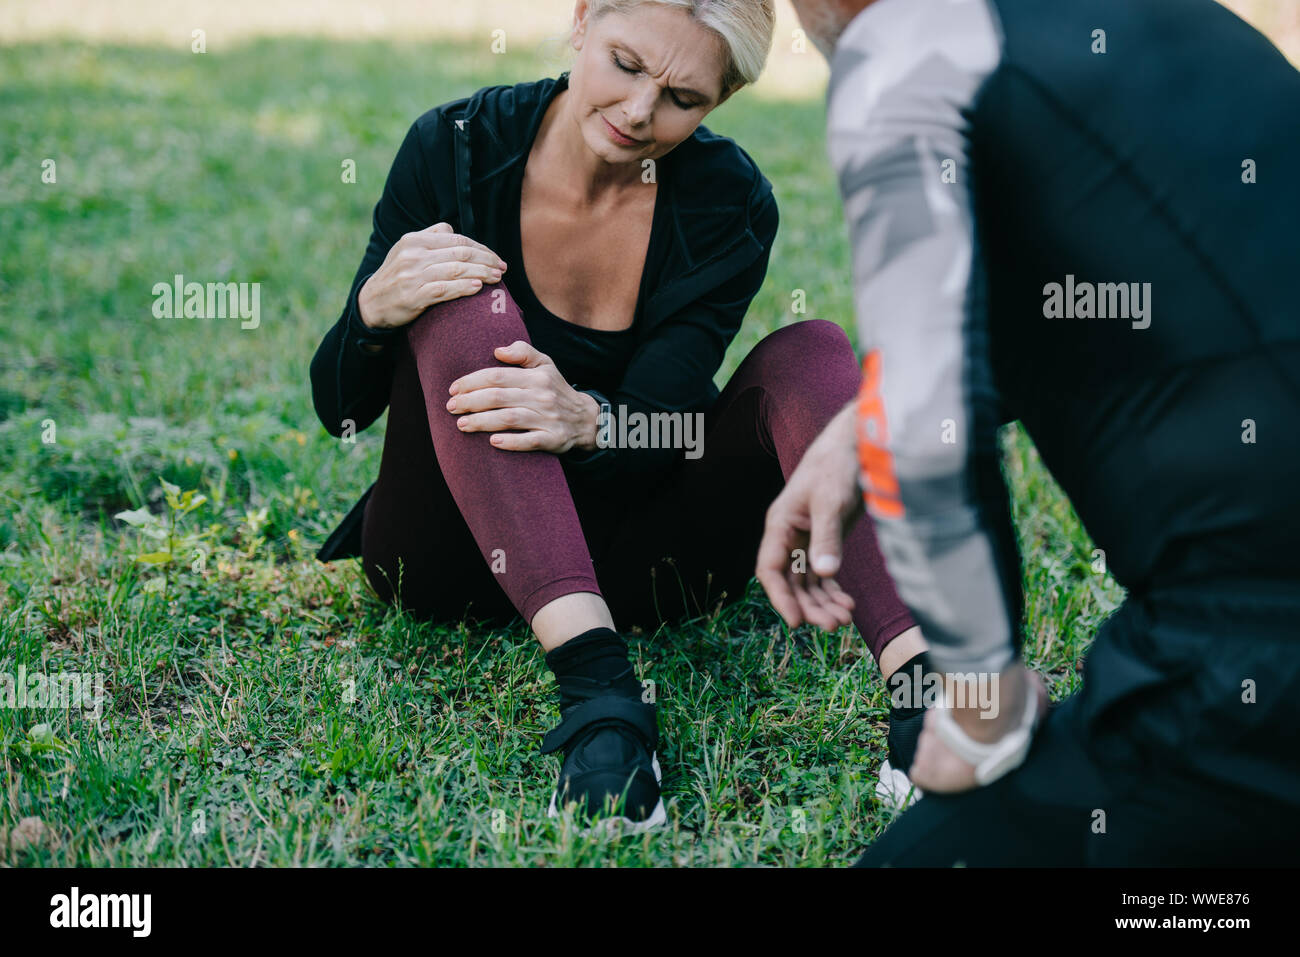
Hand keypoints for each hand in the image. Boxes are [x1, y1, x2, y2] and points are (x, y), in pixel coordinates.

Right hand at [357, 222, 506, 329]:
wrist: (371, 303)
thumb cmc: (396, 276)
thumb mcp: (406, 250)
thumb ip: (429, 237)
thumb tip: (452, 229)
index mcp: (414, 240)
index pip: (457, 239)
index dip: (481, 248)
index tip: (496, 258)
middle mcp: (413, 255)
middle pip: (460, 253)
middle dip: (486, 260)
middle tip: (503, 268)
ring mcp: (413, 275)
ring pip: (456, 270)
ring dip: (481, 273)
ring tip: (497, 278)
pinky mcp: (413, 296)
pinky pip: (445, 289)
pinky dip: (464, 288)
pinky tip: (478, 288)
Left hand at [446, 341, 598, 452]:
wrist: (586, 419)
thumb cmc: (555, 390)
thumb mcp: (545, 364)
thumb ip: (523, 352)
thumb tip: (497, 351)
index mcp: (536, 377)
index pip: (497, 376)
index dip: (472, 382)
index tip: (453, 389)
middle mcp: (542, 396)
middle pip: (499, 397)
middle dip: (471, 402)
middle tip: (451, 407)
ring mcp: (548, 418)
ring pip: (510, 419)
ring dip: (483, 422)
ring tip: (462, 425)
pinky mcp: (554, 439)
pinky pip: (530, 441)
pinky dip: (512, 442)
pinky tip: (493, 442)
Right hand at [755, 400, 862, 630]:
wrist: (854, 447)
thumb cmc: (836, 467)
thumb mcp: (831, 501)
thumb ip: (827, 537)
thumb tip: (824, 571)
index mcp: (779, 525)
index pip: (770, 570)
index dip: (780, 597)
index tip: (798, 622)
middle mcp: (789, 536)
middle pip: (791, 582)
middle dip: (809, 606)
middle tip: (834, 625)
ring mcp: (807, 540)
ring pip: (807, 582)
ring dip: (823, 602)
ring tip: (845, 618)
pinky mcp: (825, 541)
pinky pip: (823, 574)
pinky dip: (833, 590)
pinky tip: (847, 603)